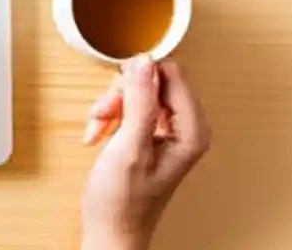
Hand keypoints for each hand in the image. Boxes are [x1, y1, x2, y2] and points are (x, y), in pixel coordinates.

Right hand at [80, 55, 210, 249]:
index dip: (140, 77)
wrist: (111, 229)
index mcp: (192, 131)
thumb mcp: (128, 147)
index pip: (172, 74)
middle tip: (105, 115)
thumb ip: (140, 102)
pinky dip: (111, 115)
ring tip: (99, 127)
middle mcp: (186, 128)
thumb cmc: (123, 203)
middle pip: (154, 80)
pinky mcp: (152, 134)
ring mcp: (169, 131)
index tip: (119, 94)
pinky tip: (100, 133)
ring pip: (139, 91)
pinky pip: (132, 106)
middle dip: (122, 93)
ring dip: (112, 105)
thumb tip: (144, 63)